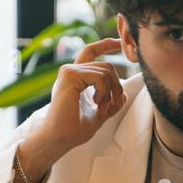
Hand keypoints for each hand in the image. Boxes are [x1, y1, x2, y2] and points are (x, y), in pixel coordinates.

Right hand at [18, 38, 126, 182]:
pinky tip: (97, 104)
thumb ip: (111, 104)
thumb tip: (124, 94)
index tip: (120, 43)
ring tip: (103, 108)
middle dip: (117, 86)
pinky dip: (105, 92)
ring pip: (106, 70)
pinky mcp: (70, 75)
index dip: (106, 45)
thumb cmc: (73, 130)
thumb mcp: (99, 115)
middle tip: (113, 106)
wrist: (59, 139)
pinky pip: (100, 76)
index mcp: (75, 77)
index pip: (91, 53)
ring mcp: (69, 71)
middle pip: (107, 65)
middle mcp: (71, 70)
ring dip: (111, 92)